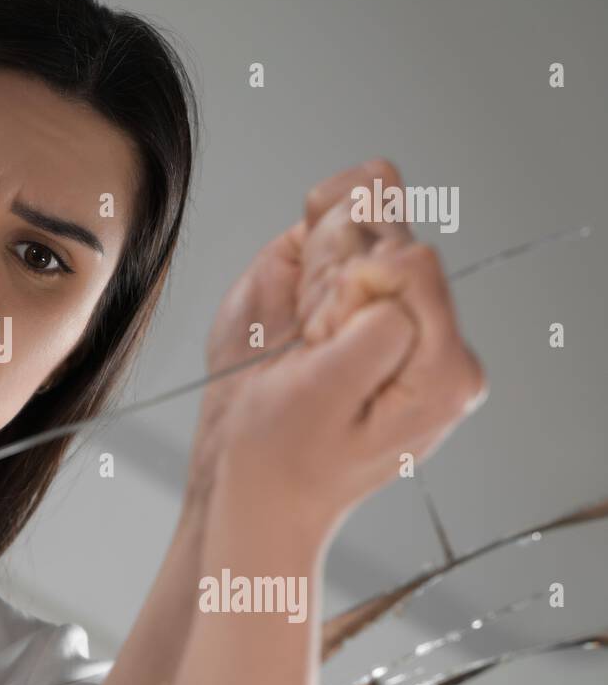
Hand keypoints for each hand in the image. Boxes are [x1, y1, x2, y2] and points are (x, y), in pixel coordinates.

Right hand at [197, 160, 410, 461]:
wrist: (243, 476)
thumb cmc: (280, 456)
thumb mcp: (324, 401)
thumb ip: (372, 330)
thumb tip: (391, 263)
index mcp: (441, 363)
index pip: (411, 266)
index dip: (347, 290)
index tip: (318, 341)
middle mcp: (425, 325)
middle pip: (389, 232)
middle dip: (328, 274)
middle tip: (306, 338)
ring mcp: (385, 296)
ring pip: (364, 209)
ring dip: (315, 258)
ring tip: (300, 326)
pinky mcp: (346, 278)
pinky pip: (338, 211)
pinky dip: (305, 240)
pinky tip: (295, 298)